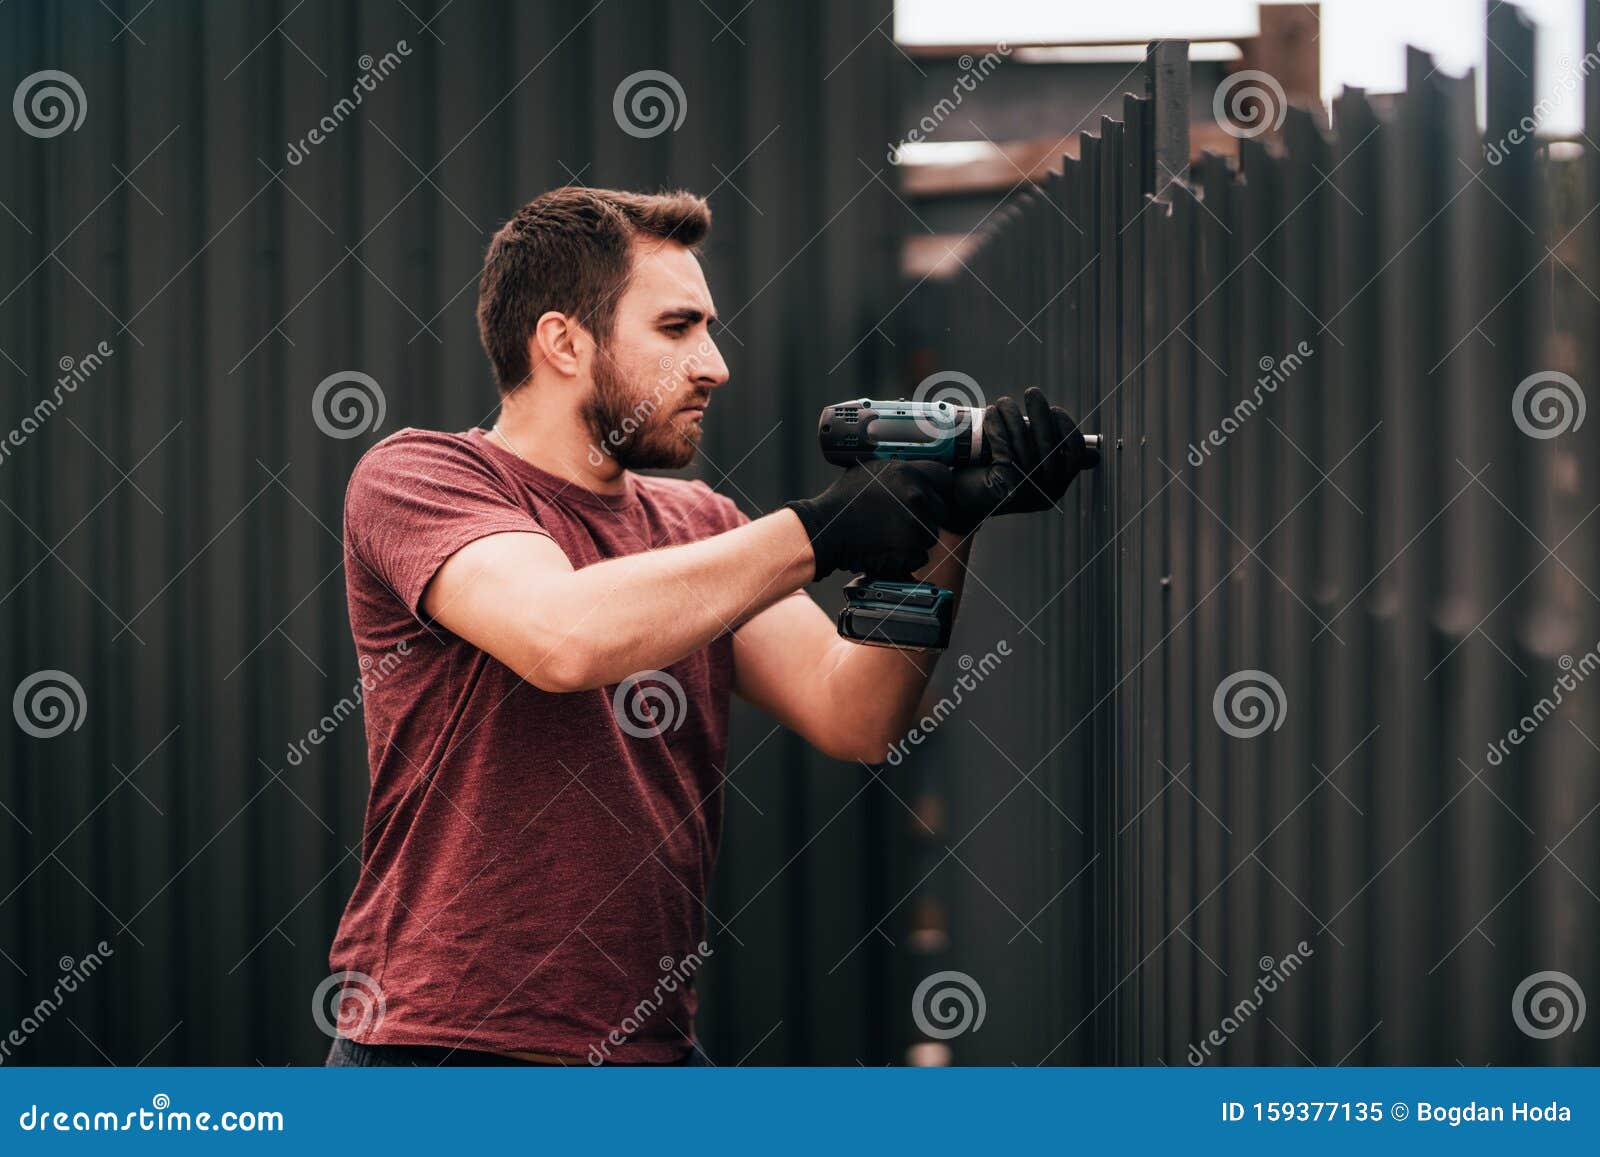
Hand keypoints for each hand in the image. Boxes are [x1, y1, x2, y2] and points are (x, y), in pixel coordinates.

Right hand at [785, 459, 951, 579]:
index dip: (938, 490)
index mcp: (908, 473)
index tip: (933, 498)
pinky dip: (908, 557)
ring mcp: (915, 524)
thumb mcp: (870, 470)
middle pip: (940, 510)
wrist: (826, 529)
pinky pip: (921, 556)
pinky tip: (888, 549)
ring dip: (916, 538)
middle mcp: (917, 497)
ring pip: (930, 534)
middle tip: (901, 521)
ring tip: (890, 535)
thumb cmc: (843, 501)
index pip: (943, 478)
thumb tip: (915, 471)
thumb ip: (898, 470)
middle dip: (925, 516)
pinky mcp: (911, 549)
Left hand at [944, 388, 1098, 534]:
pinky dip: (998, 427)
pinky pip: (1005, 448)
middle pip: (1049, 444)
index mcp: (1056, 486)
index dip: (1067, 427)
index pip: (1074, 453)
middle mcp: (1045, 492)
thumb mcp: (1027, 466)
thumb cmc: (991, 478)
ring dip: (1013, 417)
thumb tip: (1085, 447)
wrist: (956, 502)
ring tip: (1004, 403)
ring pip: (1024, 444)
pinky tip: (991, 414)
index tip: (1054, 409)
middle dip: (1040, 413)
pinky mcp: (1006, 487)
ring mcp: (1026, 491)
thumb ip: (1048, 454)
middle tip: (1032, 392)